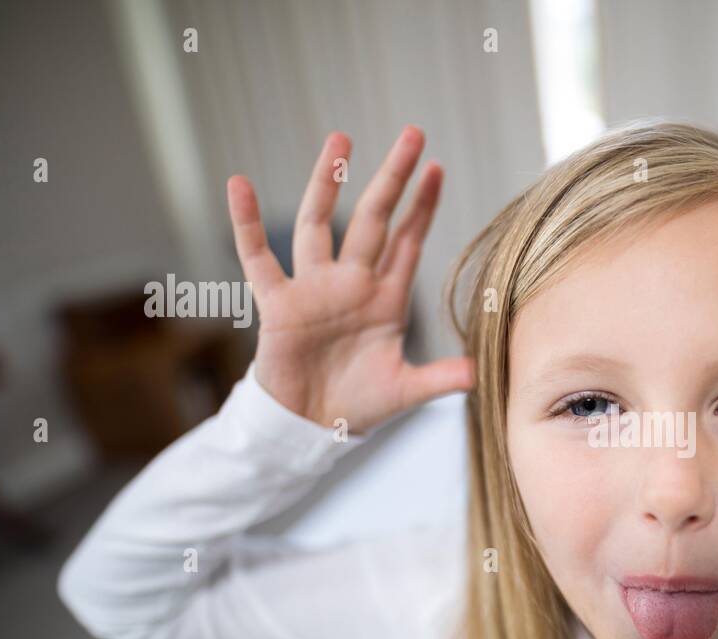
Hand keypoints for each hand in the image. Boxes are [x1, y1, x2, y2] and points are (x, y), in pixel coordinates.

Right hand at [226, 125, 474, 433]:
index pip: (408, 242)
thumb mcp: (406, 390)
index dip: (422, 208)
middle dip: (393, 178)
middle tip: (412, 133)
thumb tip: (478, 373)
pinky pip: (258, 258)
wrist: (311, 426)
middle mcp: (352, 284)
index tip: (437, 170)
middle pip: (374, 219)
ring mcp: (314, 289)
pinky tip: (239, 186)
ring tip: (341, 140)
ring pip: (321, 224)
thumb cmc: (360, 404)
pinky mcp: (279, 304)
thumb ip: (440, 378)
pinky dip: (246, 224)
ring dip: (330, 184)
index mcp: (386, 299)